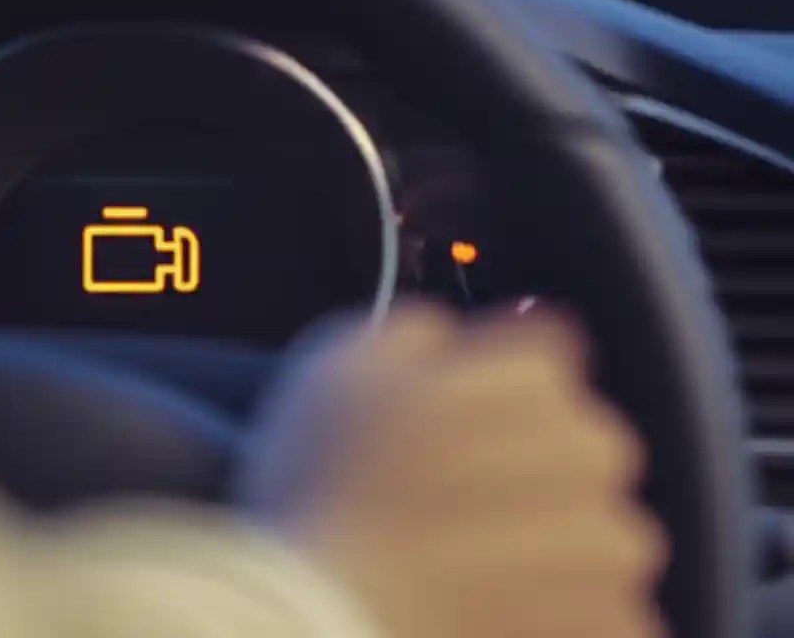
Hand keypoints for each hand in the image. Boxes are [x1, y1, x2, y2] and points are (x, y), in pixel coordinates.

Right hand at [240, 304, 666, 637]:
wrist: (327, 623)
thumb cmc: (323, 495)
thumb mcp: (337, 364)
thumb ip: (416, 331)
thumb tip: (447, 338)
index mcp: (530, 375)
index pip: (541, 357)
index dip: (486, 390)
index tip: (445, 425)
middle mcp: (589, 449)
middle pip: (575, 443)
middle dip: (525, 470)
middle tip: (445, 506)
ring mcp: (609, 545)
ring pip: (594, 531)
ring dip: (548, 547)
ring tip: (464, 571)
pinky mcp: (617, 624)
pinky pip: (603, 612)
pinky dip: (559, 616)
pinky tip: (487, 613)